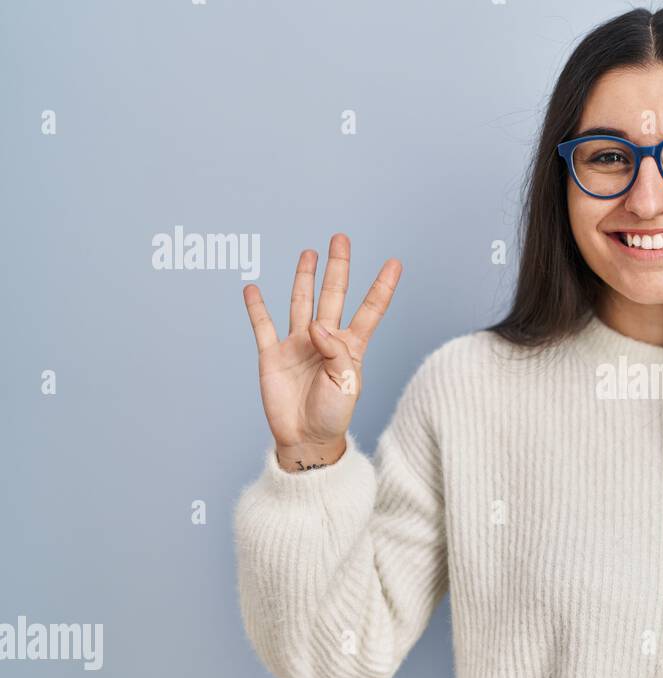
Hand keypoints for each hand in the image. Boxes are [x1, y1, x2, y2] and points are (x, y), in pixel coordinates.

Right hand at [242, 233, 401, 469]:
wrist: (306, 438)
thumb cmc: (333, 415)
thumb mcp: (346, 384)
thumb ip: (336, 352)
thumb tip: (316, 324)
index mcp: (351, 347)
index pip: (370, 309)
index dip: (382, 287)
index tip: (395, 262)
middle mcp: (325, 339)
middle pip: (334, 295)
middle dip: (338, 266)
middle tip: (341, 239)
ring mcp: (298, 344)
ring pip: (301, 301)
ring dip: (304, 277)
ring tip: (309, 252)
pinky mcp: (273, 355)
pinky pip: (263, 325)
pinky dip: (256, 307)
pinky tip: (252, 288)